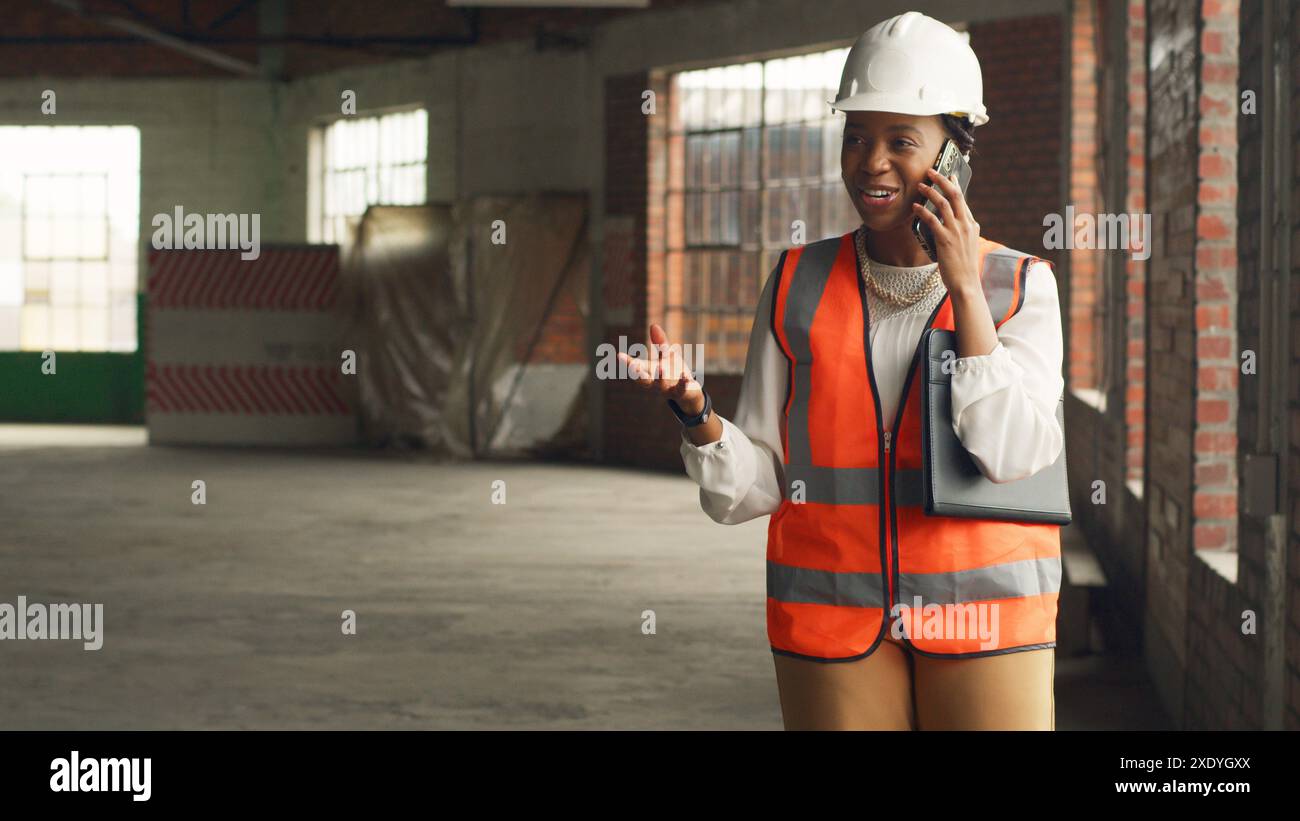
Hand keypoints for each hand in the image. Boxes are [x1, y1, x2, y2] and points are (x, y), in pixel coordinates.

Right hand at [617, 322, 704, 414]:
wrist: (689, 391)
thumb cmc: (673, 371)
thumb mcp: (666, 355)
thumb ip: (660, 342)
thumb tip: (653, 325)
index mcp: (649, 373)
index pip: (636, 368)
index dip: (628, 363)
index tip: (619, 355)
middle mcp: (655, 383)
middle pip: (644, 381)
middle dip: (638, 375)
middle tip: (633, 366)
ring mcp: (667, 389)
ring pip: (661, 385)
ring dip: (660, 377)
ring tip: (661, 368)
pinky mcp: (680, 392)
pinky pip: (680, 389)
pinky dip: (682, 383)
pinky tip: (685, 376)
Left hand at [912, 166, 980, 295]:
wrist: (966, 283)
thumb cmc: (963, 267)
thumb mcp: (966, 246)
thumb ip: (960, 233)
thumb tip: (950, 225)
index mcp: (972, 225)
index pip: (963, 200)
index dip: (955, 186)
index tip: (949, 176)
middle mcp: (966, 224)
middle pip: (955, 195)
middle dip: (942, 180)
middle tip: (931, 171)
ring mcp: (956, 231)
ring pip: (943, 204)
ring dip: (930, 192)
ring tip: (920, 185)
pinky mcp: (945, 240)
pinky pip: (932, 220)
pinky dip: (923, 211)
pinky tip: (915, 207)